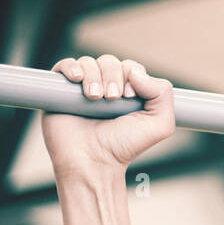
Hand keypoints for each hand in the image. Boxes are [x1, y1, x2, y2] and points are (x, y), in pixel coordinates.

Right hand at [41, 55, 175, 175]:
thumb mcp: (160, 124)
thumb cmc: (124, 146)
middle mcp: (106, 87)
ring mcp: (83, 88)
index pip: (132, 68)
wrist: (92, 162)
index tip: (128, 98)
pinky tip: (77, 79)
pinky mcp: (60, 92)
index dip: (132, 75)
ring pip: (89, 62)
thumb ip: (163, 94)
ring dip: (94, 76)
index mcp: (129, 92)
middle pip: (111, 62)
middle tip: (112, 98)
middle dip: (114, 76)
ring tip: (95, 98)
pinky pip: (65, 66)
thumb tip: (137, 72)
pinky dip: (72, 67)